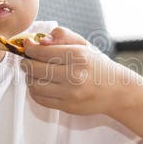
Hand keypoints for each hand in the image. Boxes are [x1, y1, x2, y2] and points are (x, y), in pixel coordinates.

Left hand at [20, 26, 140, 115]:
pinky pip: (40, 99)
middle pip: (35, 69)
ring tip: (34, 72)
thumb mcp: (84, 44)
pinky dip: (34, 91)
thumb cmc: (98, 66)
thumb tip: (41, 39)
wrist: (116, 90)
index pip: (42, 52)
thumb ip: (63, 36)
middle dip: (26, 63)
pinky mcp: (67, 106)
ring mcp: (70, 93)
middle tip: (27, 60)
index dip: (30, 48)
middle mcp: (74, 75)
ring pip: (35, 85)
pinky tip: (40, 84)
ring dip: (29, 77)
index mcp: (78, 56)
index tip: (28, 46)